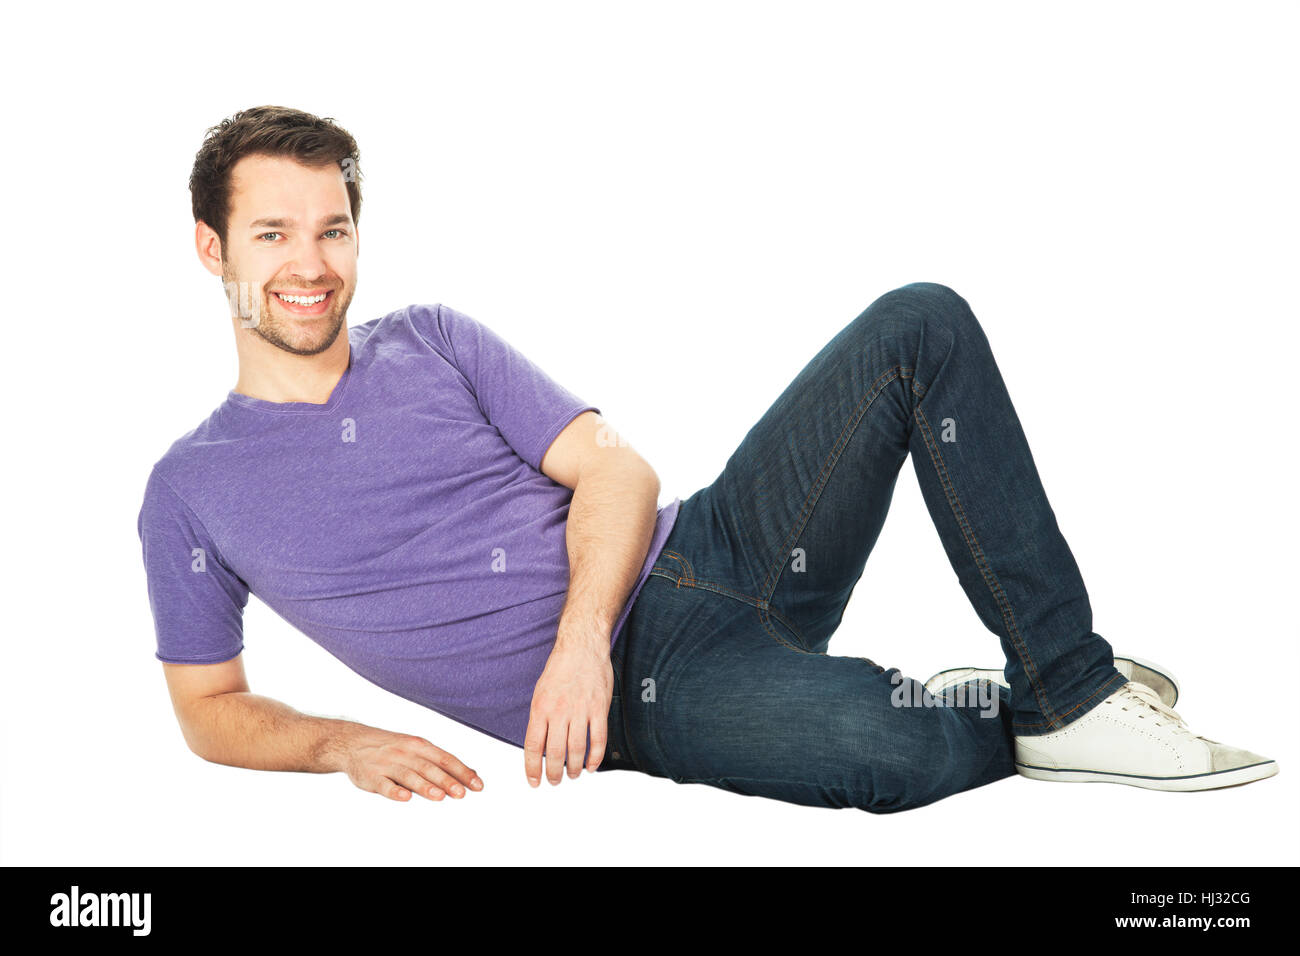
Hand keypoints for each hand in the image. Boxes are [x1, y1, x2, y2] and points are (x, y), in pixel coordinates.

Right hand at [339, 725, 482, 801]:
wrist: (353, 743)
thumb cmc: (391, 748)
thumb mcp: (417, 748)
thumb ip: (441, 762)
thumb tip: (471, 774)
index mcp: (419, 746)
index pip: (446, 759)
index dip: (462, 772)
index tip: (477, 785)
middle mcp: (406, 753)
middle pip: (429, 768)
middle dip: (447, 781)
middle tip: (462, 793)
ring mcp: (388, 765)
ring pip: (409, 776)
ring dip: (425, 786)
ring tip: (440, 796)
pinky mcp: (371, 777)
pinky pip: (384, 785)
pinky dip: (395, 791)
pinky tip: (405, 797)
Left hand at [524, 642, 613, 785]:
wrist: (582, 646)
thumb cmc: (560, 669)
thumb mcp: (540, 692)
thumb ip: (540, 718)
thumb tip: (540, 745)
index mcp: (541, 708)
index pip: (533, 746)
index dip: (532, 768)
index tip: (534, 782)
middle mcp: (559, 711)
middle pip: (555, 753)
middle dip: (554, 773)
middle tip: (555, 781)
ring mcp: (581, 710)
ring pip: (577, 750)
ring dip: (574, 768)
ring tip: (572, 775)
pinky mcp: (600, 708)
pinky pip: (598, 740)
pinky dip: (595, 757)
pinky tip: (591, 766)